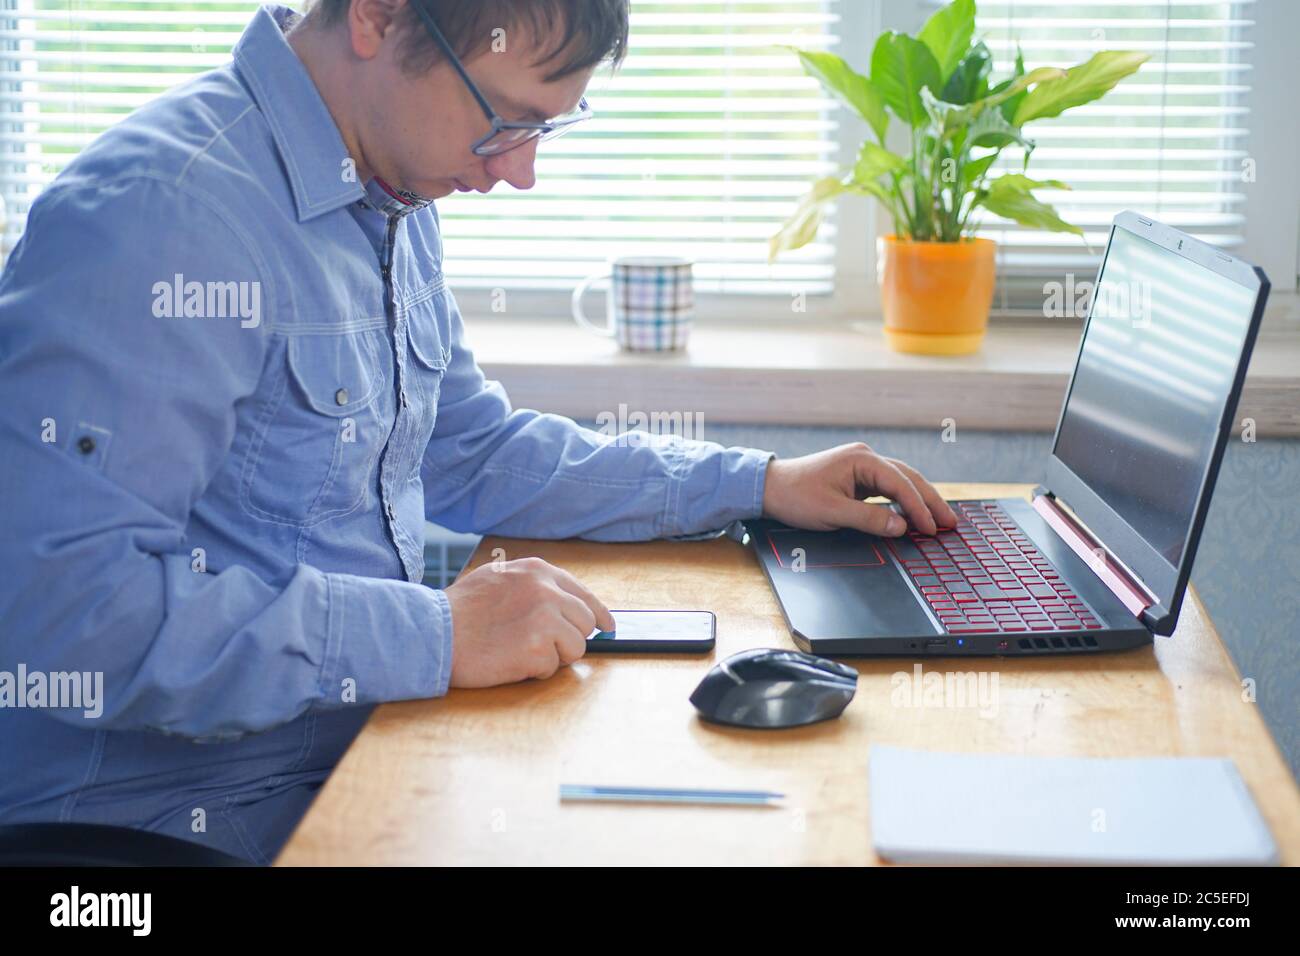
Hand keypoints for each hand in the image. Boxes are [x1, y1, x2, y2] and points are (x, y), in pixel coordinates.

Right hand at [444, 556, 615, 687]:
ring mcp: (545, 618)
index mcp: (537, 572)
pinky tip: (509, 661)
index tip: (607, 626)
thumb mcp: (497, 579)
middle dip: (569, 639)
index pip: (583, 594)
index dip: (597, 613)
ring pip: (575, 647)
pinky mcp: (538, 648)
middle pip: (585, 623)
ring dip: (552, 656)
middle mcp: (546, 590)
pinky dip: (534, 671)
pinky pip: (553, 668)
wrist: (433, 632)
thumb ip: (531, 585)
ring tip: (519, 651)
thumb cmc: (459, 611)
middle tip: (542, 647)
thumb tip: (564, 602)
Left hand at [760, 442, 956, 536]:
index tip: (932, 528)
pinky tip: (915, 514)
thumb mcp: (832, 513)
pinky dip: (904, 500)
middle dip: (930, 501)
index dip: (918, 507)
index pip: (900, 483)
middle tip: (951, 523)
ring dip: (921, 500)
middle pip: (908, 478)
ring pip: (901, 481)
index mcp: (861, 459)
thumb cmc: (795, 497)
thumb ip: (869, 519)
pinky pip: (889, 487)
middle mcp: (866, 458)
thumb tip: (902, 526)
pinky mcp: (858, 477)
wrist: (769, 487)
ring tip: (941, 520)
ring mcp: (862, 466)